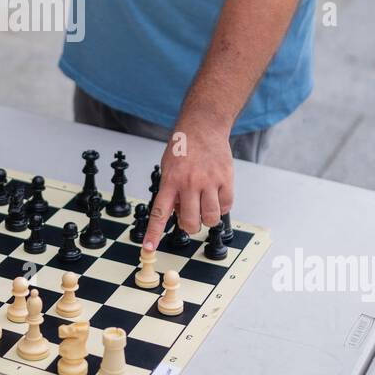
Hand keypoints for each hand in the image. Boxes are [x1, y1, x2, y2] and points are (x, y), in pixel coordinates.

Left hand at [143, 110, 233, 249]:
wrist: (203, 126)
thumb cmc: (183, 148)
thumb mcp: (168, 168)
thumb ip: (172, 192)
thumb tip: (180, 216)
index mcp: (170, 181)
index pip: (159, 213)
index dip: (154, 233)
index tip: (148, 248)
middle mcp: (189, 183)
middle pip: (191, 222)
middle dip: (190, 226)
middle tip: (190, 217)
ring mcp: (209, 181)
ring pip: (211, 217)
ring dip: (207, 218)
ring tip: (204, 205)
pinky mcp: (225, 178)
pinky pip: (226, 206)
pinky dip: (222, 207)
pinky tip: (216, 196)